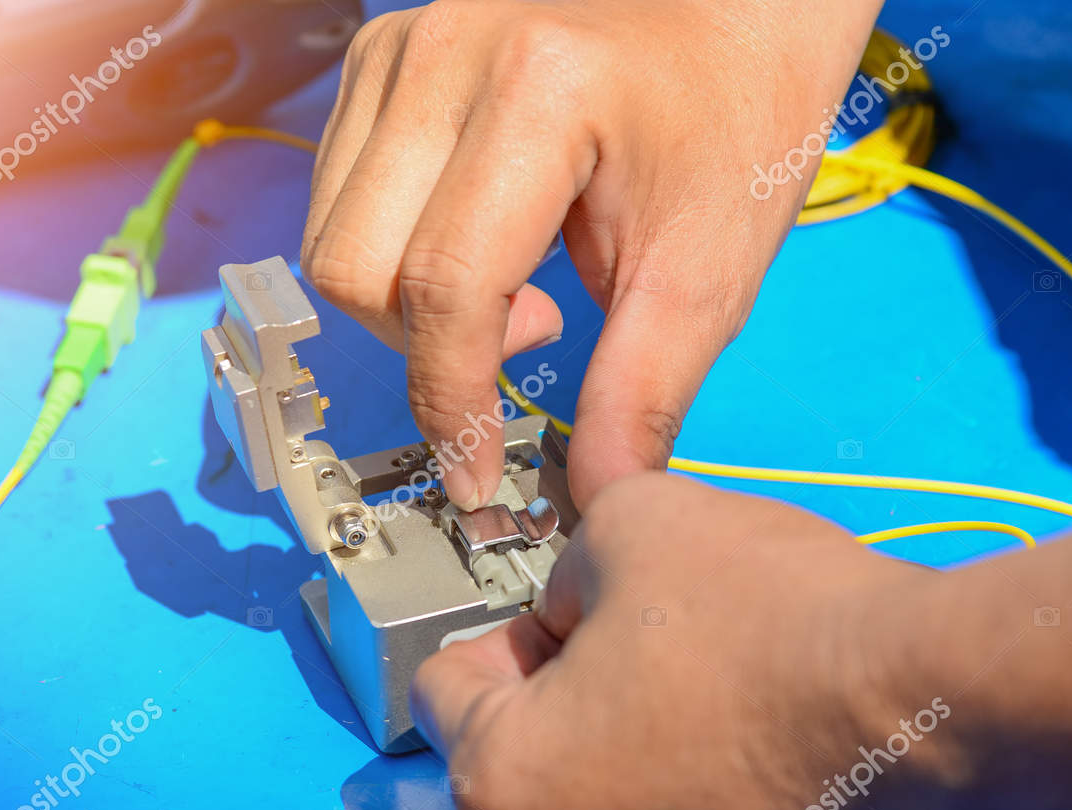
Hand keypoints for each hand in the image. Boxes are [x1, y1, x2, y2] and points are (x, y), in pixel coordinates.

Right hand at [303, 0, 882, 507]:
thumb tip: (595, 500)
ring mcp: (401, 47)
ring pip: (331, 240)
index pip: (443, 289)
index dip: (451, 406)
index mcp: (538, 92)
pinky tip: (481, 236)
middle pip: (357, 272)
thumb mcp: (710, 262)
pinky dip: (392, 251)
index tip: (478, 475)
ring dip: (406, 302)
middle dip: (428, 349)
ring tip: (514, 279)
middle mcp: (443, 55)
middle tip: (534, 329)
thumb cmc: (740, 103)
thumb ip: (643, 390)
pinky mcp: (382, 56)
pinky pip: (337, 196)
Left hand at [409, 472, 1071, 809]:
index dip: (509, 632)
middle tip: (661, 659)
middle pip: (526, 774)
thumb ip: (567, 562)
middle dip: (571, 712)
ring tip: (731, 720)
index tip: (577, 614)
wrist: (947, 712)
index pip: (448, 690)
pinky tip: (774, 789)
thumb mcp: (635, 523)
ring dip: (639, 781)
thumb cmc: (772, 617)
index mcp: (500, 784)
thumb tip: (573, 600)